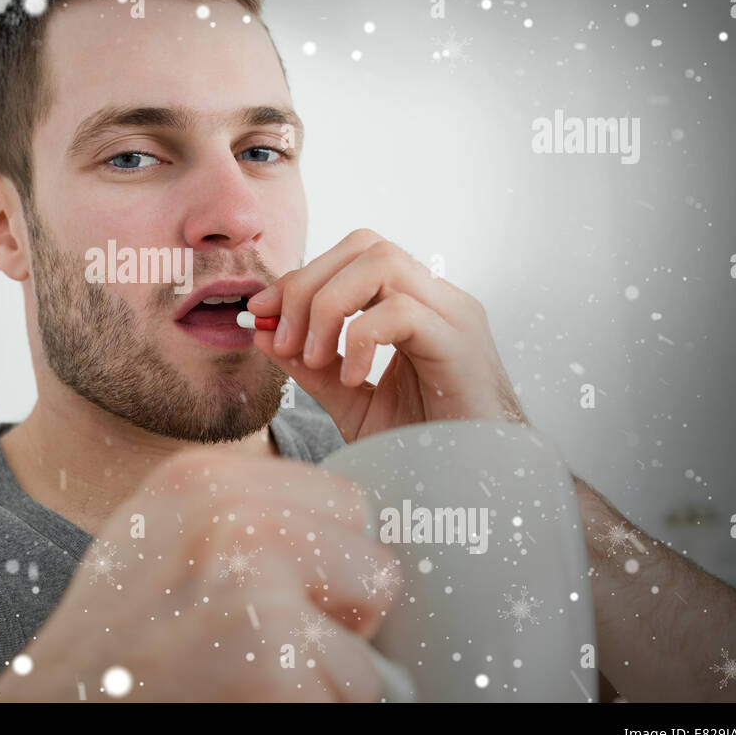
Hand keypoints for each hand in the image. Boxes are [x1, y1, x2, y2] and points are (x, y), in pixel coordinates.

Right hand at [0, 449, 398, 701]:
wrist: (60, 705)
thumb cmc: (108, 635)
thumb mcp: (156, 532)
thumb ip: (239, 513)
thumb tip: (341, 529)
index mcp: (205, 480)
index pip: (345, 503)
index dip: (328, 561)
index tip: (283, 592)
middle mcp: (234, 524)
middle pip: (373, 568)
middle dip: (341, 621)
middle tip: (271, 646)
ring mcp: (256, 598)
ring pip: (366, 654)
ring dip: (321, 684)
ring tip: (246, 679)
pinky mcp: (272, 672)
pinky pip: (348, 703)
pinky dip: (308, 714)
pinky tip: (246, 704)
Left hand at [246, 228, 527, 442]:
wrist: (476, 489)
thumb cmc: (421, 447)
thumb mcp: (351, 401)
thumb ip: (312, 367)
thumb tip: (261, 331)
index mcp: (415, 306)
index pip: (352, 258)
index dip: (299, 279)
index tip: (260, 315)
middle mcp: (438, 300)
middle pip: (365, 245)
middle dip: (307, 284)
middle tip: (282, 339)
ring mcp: (454, 316)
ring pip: (382, 262)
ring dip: (329, 305)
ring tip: (314, 357)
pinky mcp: (461, 342)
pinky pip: (401, 311)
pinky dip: (361, 338)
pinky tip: (353, 378)